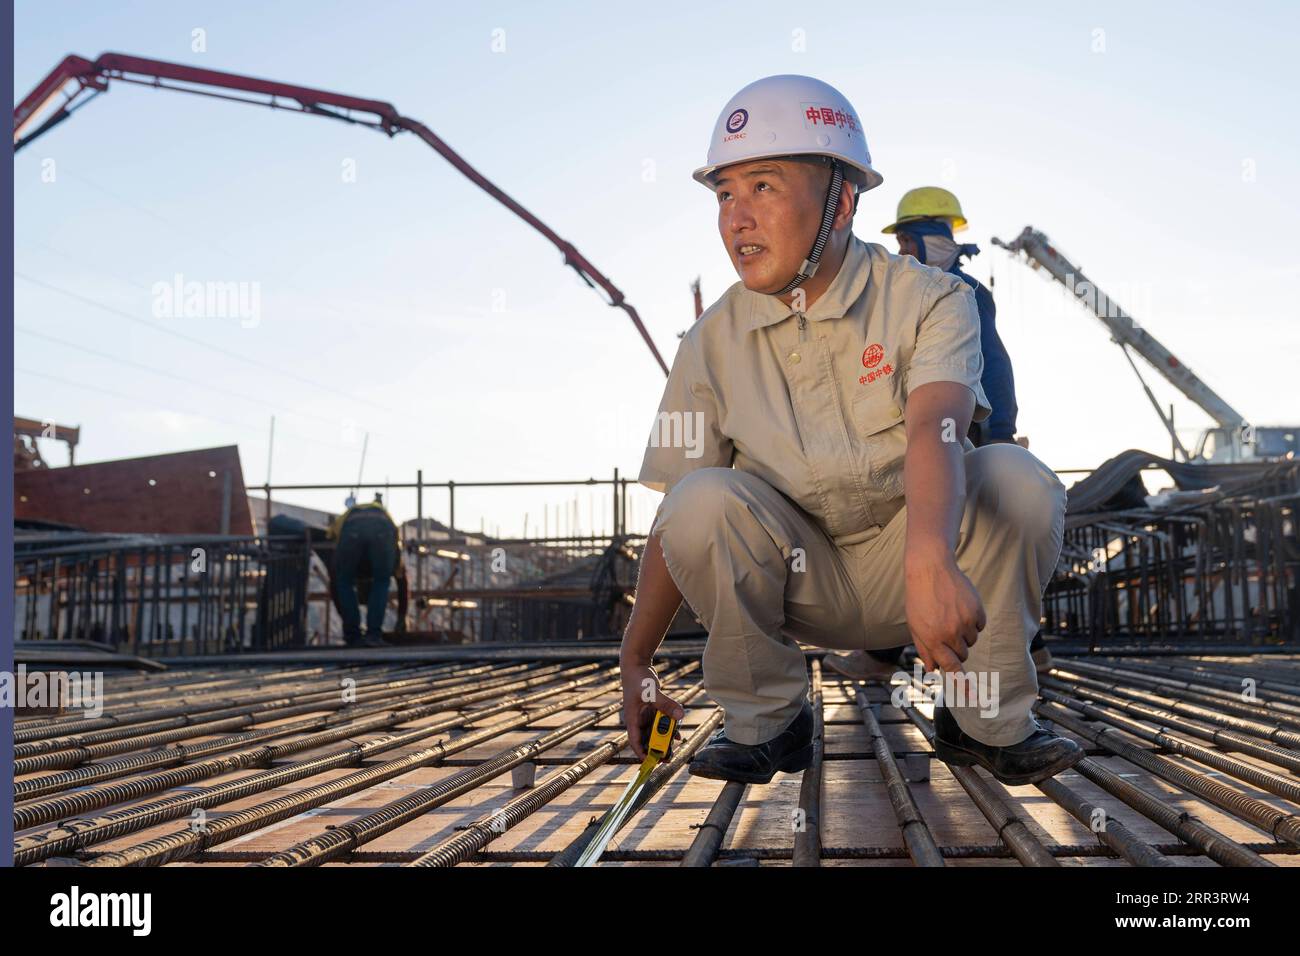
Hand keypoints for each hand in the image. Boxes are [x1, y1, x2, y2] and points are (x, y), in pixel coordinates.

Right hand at [619, 661, 684, 760]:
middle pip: (646, 739)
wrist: (636, 664)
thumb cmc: (638, 678)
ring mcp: (645, 713)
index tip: (650, 761)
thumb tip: (680, 716)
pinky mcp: (652, 708)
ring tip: (674, 749)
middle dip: (656, 749)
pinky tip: (677, 733)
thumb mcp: (652, 692)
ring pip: (654, 731)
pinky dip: (668, 727)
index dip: (641, 752)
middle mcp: (638, 718)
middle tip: (668, 758)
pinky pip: (660, 721)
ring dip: (664, 739)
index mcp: (632, 718)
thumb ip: (665, 704)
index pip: (635, 740)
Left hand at [904, 554, 985, 673]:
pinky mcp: (976, 611)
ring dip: (964, 633)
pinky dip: (973, 619)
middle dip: (955, 647)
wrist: (930, 569)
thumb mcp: (915, 625)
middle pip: (963, 654)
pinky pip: (980, 625)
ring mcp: (965, 622)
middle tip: (944, 628)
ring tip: (950, 614)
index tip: (974, 698)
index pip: (951, 667)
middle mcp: (950, 634)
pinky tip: (960, 606)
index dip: (963, 684)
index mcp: (932, 639)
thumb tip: (933, 669)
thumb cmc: (919, 599)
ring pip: (972, 640)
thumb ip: (924, 649)